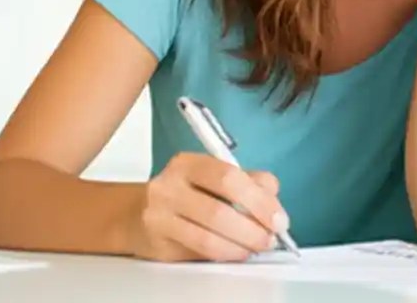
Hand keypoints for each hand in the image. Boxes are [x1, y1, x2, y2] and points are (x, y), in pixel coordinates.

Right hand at [128, 152, 288, 261]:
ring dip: (241, 245)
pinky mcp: (158, 244)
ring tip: (257, 246)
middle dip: (253, 228)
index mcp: (188, 163)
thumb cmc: (187, 193)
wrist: (137, 214)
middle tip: (271, 237)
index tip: (279, 218)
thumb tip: (274, 201)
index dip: (259, 200)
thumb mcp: (215, 176)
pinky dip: (225, 254)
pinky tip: (238, 252)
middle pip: (219, 210)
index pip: (228, 177)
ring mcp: (159, 217)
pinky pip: (198, 252)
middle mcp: (169, 187)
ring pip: (208, 237)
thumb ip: (248, 182)